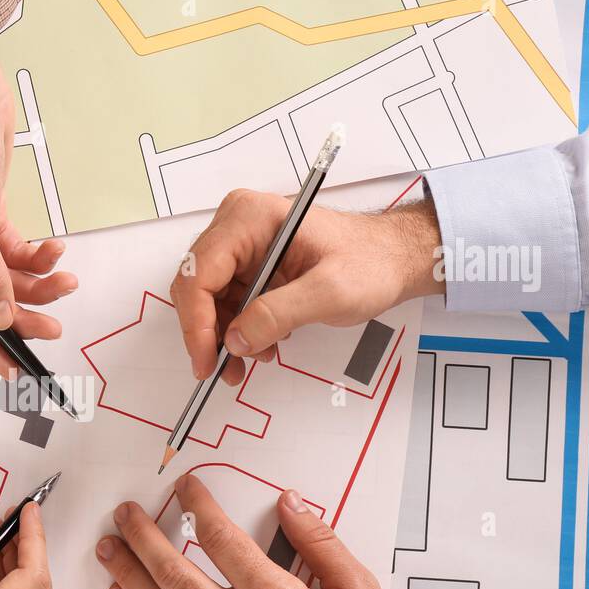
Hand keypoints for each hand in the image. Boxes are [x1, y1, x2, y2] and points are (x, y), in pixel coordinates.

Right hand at [171, 189, 442, 384]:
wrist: (392, 258)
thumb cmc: (370, 262)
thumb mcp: (329, 292)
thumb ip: (278, 314)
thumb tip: (234, 340)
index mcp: (250, 219)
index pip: (199, 272)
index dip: (196, 322)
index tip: (207, 359)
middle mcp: (237, 226)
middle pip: (196, 286)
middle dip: (208, 333)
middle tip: (222, 369)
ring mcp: (242, 246)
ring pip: (208, 300)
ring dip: (225, 337)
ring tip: (253, 359)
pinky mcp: (249, 265)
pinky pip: (227, 303)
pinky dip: (239, 330)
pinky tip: (262, 345)